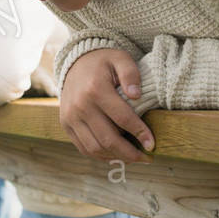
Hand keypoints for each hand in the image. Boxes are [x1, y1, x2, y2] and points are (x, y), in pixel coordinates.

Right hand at [58, 48, 154, 162]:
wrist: (75, 63)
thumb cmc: (103, 63)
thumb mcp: (121, 59)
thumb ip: (131, 74)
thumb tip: (136, 95)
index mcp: (96, 89)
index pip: (122, 118)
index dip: (139, 133)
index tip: (152, 144)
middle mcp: (80, 106)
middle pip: (108, 139)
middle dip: (129, 153)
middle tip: (146, 158)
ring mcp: (70, 117)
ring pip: (95, 148)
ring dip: (116, 157)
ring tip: (133, 158)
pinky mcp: (66, 125)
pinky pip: (84, 148)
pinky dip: (101, 156)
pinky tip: (116, 155)